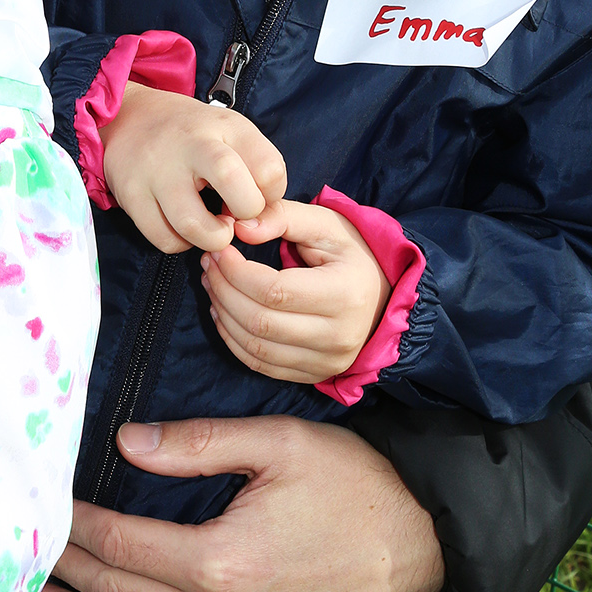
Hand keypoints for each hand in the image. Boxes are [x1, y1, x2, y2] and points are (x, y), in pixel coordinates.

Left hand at [34, 414, 443, 591]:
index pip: (118, 547)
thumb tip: (124, 444)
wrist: (424, 545)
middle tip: (16, 558)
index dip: (73, 528)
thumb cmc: (352, 483)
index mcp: (218, 563)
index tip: (40, 509)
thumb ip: (195, 444)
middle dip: (64, 576)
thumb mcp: (275, 443)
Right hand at [101, 85, 287, 254]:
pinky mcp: (131, 194)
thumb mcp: (233, 135)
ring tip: (210, 225)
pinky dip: (180, 243)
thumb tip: (262, 223)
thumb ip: (259, 173)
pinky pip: (165, 240)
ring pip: (194, 226)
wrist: (132, 116)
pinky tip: (182, 225)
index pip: (269, 169)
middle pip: (234, 186)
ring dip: (212, 238)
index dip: (272, 195)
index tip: (257, 193)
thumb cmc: (195, 135)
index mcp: (225, 126)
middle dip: (245, 214)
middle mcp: (190, 144)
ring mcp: (157, 170)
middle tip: (236, 213)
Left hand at [201, 200, 390, 384]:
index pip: (274, 291)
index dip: (235, 271)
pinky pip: (260, 365)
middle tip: (209, 264)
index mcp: (344, 295)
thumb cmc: (350, 254)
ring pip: (255, 347)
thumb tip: (239, 228)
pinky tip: (223, 312)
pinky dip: (233, 340)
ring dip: (222, 315)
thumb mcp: (325, 224)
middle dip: (223, 290)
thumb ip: (282, 217)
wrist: (382, 295)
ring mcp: (326, 361)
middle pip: (260, 322)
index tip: (218, 250)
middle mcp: (338, 336)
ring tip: (213, 284)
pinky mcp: (313, 374)